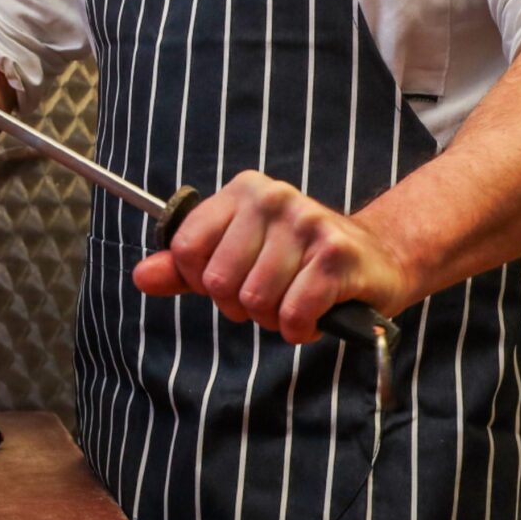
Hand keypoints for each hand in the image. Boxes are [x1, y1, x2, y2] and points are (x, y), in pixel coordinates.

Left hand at [132, 170, 411, 342]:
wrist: (380, 257)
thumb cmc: (300, 261)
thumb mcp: (239, 256)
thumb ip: (187, 268)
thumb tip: (140, 276)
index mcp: (244, 190)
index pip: (185, 248)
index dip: (200, 281)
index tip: (228, 282)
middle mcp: (273, 198)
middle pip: (219, 280)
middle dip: (240, 305)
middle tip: (269, 295)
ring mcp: (307, 223)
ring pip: (255, 300)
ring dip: (274, 318)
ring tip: (295, 301)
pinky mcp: (336, 256)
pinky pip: (293, 314)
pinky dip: (300, 329)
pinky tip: (315, 315)